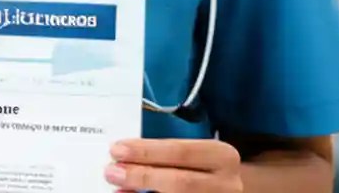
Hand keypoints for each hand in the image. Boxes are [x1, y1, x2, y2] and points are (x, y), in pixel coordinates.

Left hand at [104, 138, 242, 191]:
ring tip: (118, 189)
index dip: (147, 151)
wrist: (227, 189)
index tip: (117, 149)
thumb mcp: (196, 154)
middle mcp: (227, 184)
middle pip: (180, 182)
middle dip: (142, 176)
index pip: (181, 152)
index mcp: (222, 156)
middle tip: (112, 172)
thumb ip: (167, 154)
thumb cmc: (204, 168)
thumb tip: (126, 155)